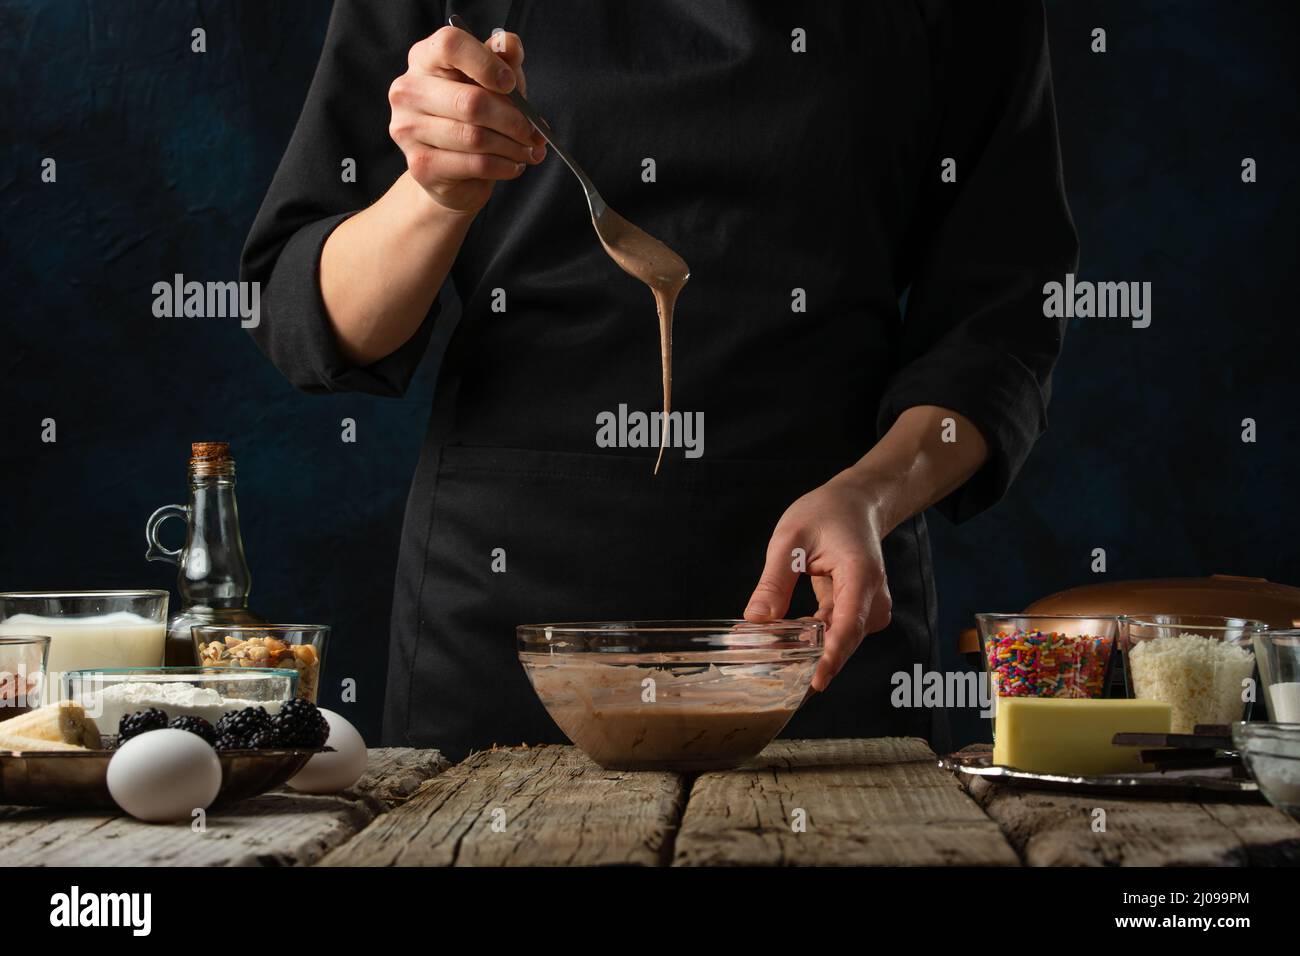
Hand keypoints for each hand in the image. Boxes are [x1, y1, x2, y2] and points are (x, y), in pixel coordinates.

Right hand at [388, 27, 546, 213]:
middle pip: (471, 101)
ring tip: (528, 150)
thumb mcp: (496, 81)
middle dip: (513, 120)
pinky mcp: (420, 165)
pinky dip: (504, 166)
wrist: (453, 171)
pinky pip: (475, 164)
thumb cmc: (475, 117)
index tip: (510, 84)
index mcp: (424, 58)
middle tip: (535, 132)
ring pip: (476, 137)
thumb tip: (509, 44)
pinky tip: (514, 165)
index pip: (450, 45)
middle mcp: (409, 90)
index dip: (486, 63)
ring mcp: (408, 129)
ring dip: (513, 147)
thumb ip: (503, 59)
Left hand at [744, 474, 893, 691]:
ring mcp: (869, 608)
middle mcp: (873, 597)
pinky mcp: (859, 613)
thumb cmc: (826, 514)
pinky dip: (809, 639)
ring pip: (837, 641)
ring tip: (765, 652)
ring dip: (805, 649)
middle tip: (764, 667)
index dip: (831, 656)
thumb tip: (757, 619)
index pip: (849, 625)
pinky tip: (781, 640)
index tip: (814, 681)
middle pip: (843, 640)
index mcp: (861, 575)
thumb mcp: (790, 539)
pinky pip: (834, 634)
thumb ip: (774, 581)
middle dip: (807, 658)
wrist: (855, 505)